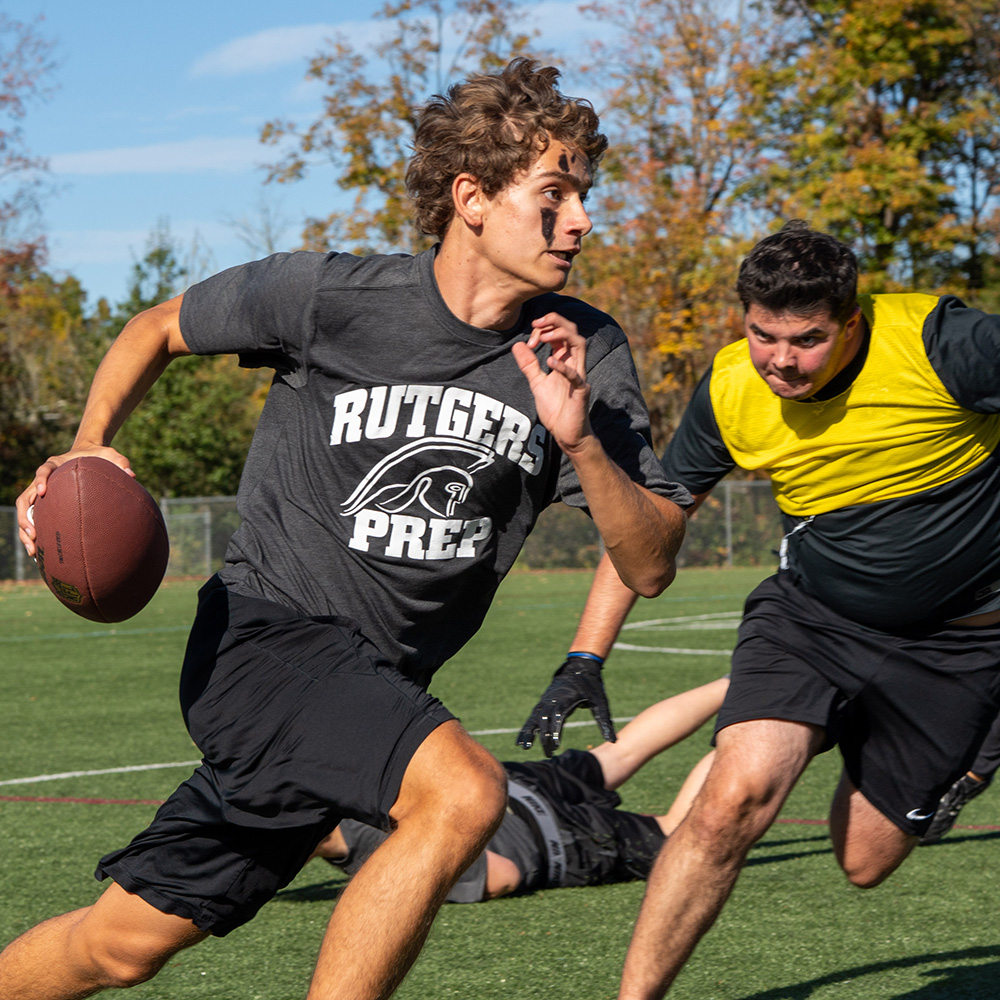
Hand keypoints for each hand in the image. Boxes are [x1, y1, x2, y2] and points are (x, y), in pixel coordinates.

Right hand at [17, 446, 133, 557]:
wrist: (90, 456)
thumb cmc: (100, 457)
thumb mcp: (111, 456)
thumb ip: (120, 463)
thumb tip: (132, 475)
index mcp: (56, 464)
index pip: (43, 471)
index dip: (40, 481)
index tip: (42, 492)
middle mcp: (44, 479)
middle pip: (25, 498)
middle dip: (25, 517)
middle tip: (33, 534)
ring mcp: (42, 493)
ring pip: (26, 512)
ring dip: (26, 531)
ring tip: (34, 551)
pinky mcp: (45, 504)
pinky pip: (35, 519)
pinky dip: (35, 535)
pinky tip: (41, 553)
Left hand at [510, 312, 590, 453]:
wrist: (566, 433)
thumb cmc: (555, 409)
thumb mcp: (537, 383)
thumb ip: (529, 365)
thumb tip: (517, 344)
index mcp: (564, 360)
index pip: (559, 333)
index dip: (543, 330)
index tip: (529, 341)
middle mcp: (574, 364)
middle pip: (572, 331)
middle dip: (555, 321)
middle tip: (537, 323)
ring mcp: (579, 376)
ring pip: (579, 345)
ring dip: (562, 335)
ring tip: (544, 337)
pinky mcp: (581, 391)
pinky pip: (576, 375)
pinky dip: (563, 366)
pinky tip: (550, 362)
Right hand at [516, 656, 615, 756]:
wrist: (580, 667)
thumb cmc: (592, 686)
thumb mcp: (601, 702)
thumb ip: (605, 722)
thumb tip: (613, 740)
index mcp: (567, 698)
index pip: (559, 715)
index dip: (556, 730)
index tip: (556, 745)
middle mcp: (553, 699)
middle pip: (545, 719)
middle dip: (545, 737)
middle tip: (550, 754)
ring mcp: (546, 700)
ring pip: (535, 718)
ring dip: (529, 732)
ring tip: (524, 747)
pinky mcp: (543, 703)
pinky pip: (533, 716)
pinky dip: (527, 728)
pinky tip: (522, 741)